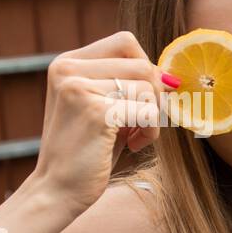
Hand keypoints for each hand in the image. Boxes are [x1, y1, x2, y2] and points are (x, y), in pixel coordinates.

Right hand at [32, 31, 167, 215]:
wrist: (58, 189)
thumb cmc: (89, 150)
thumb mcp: (106, 107)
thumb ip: (129, 84)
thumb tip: (173, 76)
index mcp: (68, 62)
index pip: (126, 42)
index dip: (148, 69)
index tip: (147, 98)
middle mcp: (68, 69)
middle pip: (142, 64)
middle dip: (156, 96)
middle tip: (145, 122)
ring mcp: (79, 88)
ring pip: (149, 87)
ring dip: (154, 116)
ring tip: (135, 136)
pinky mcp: (96, 111)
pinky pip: (149, 111)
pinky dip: (151, 131)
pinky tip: (133, 145)